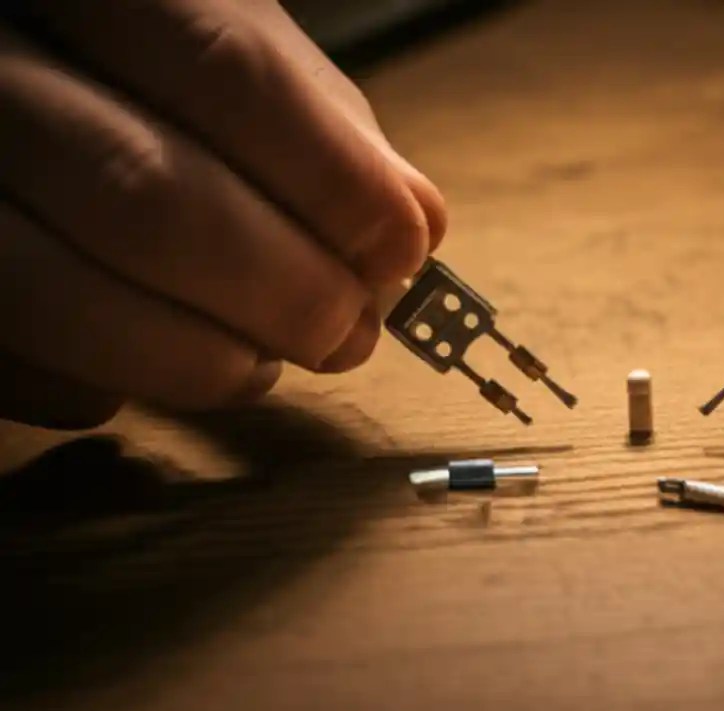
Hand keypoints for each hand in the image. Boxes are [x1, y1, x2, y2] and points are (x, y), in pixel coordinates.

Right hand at [0, 0, 445, 428]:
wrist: (13, 81)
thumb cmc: (133, 66)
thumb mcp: (225, 40)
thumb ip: (320, 120)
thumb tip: (412, 224)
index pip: (227, 71)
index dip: (334, 181)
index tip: (401, 250)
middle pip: (148, 197)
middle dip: (284, 291)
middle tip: (346, 329)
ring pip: (60, 296)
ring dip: (201, 360)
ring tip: (263, 360)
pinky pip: (15, 362)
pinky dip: (107, 384)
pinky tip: (156, 356)